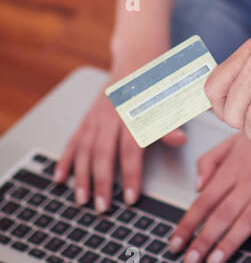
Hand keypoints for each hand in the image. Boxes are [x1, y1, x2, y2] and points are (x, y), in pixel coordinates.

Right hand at [53, 61, 186, 211]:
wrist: (139, 55)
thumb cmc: (159, 82)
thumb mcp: (171, 99)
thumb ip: (171, 122)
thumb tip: (179, 141)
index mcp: (134, 112)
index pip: (131, 149)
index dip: (130, 175)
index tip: (130, 198)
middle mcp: (112, 114)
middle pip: (103, 153)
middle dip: (101, 182)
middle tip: (102, 208)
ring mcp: (97, 115)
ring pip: (85, 149)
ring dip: (81, 176)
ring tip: (81, 200)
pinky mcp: (88, 116)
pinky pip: (74, 140)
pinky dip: (66, 159)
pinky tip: (59, 178)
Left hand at [167, 132, 250, 262]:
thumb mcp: (236, 138)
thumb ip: (213, 160)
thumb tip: (197, 185)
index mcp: (234, 168)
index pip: (204, 200)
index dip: (188, 223)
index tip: (175, 243)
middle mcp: (250, 179)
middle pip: (222, 213)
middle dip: (203, 240)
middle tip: (189, 262)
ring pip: (248, 219)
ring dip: (230, 242)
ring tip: (216, 262)